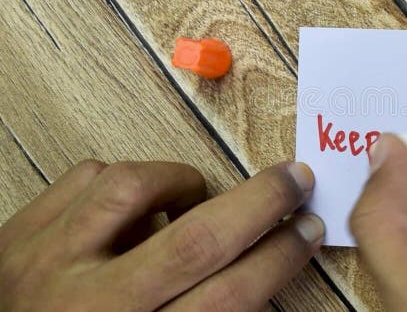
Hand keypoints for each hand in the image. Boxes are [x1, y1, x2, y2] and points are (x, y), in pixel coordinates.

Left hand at [0, 160, 323, 311]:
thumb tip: (262, 264)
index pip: (229, 297)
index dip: (280, 257)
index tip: (307, 230)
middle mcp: (91, 307)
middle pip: (196, 241)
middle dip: (260, 203)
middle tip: (293, 180)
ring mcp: (46, 267)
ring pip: (131, 190)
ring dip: (181, 183)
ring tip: (195, 196)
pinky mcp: (17, 237)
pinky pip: (84, 178)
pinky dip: (122, 180)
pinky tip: (135, 199)